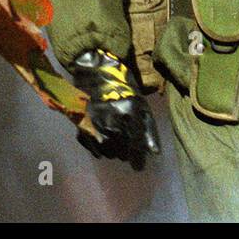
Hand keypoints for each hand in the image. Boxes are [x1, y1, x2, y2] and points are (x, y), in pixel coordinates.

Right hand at [72, 49, 160, 169]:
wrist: (97, 75)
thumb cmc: (124, 89)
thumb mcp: (141, 106)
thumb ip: (149, 131)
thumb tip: (154, 153)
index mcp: (130, 123)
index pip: (136, 153)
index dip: (138, 160)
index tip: (139, 163)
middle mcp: (112, 130)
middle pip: (122, 155)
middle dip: (126, 150)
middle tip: (126, 137)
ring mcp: (96, 132)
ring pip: (109, 154)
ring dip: (114, 149)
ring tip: (115, 134)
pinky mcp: (83, 131)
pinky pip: (95, 150)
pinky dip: (100, 147)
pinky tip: (103, 135)